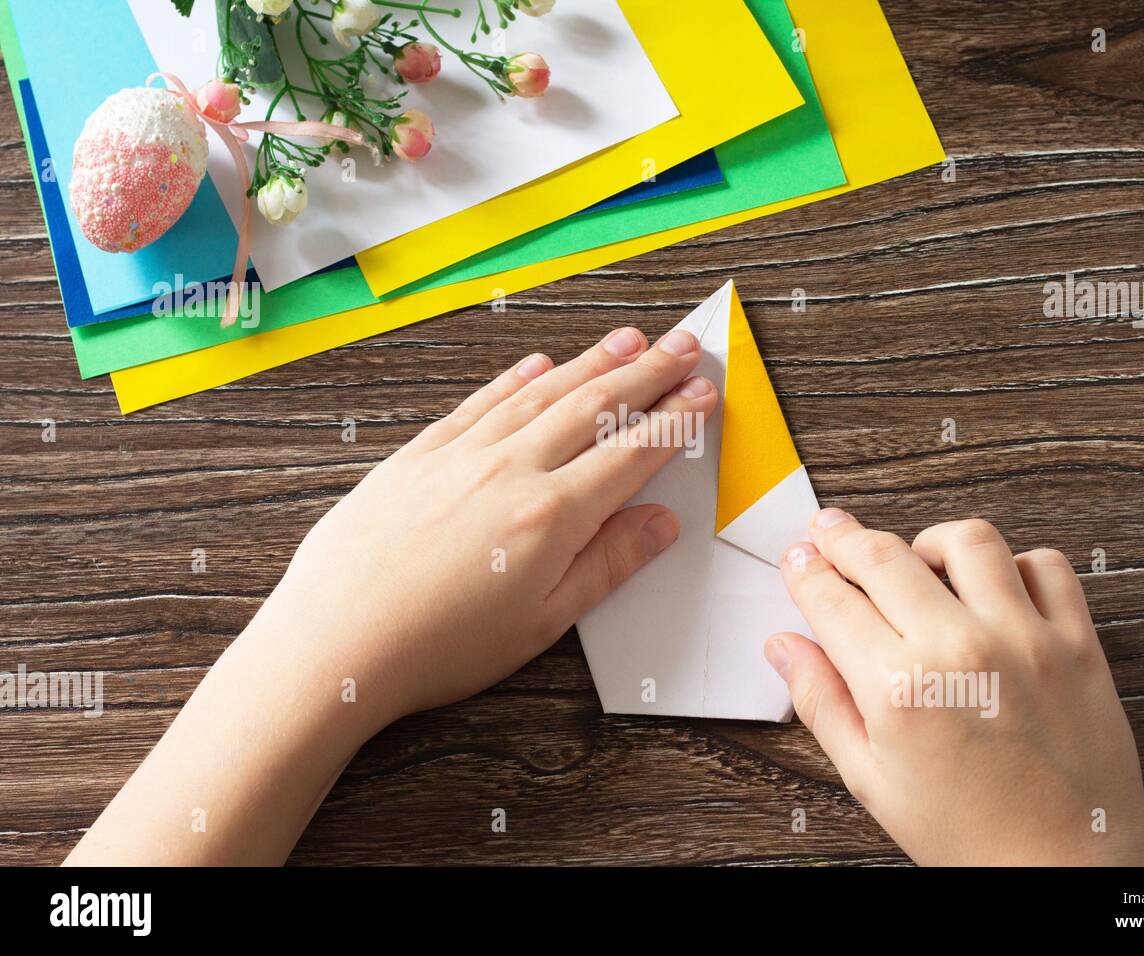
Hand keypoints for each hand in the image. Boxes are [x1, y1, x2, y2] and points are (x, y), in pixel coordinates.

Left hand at [256, 325, 718, 726]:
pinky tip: (536, 365)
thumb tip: (659, 524)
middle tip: (683, 345)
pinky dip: (513, 380)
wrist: (335, 641)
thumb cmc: (436, 646)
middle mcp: (511, 469)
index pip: (631, 454)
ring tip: (628, 340)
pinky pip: (478, 404)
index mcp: (551, 515)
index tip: (702, 395)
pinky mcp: (419, 456)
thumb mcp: (541, 622)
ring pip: (541, 394)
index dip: (674, 421)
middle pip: (594, 409)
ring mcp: (462, 455)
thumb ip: (606, 565)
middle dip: (646, 374)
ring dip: (590, 363)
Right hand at [765, 512, 1143, 865]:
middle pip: (884, 555)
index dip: (805, 570)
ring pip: (967, 540)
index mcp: (898, 688)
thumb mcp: (872, 780)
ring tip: (915, 558)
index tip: (798, 559)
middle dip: (844, 537)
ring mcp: (1024, 638)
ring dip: (928, 540)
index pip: (832, 599)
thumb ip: (822, 703)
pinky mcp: (1076, 642)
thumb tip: (784, 648)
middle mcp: (960, 649)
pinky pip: (1046, 566)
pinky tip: (992, 586)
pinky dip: (1015, 563)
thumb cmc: (970, 835)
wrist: (1066, 865)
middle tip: (830, 532)